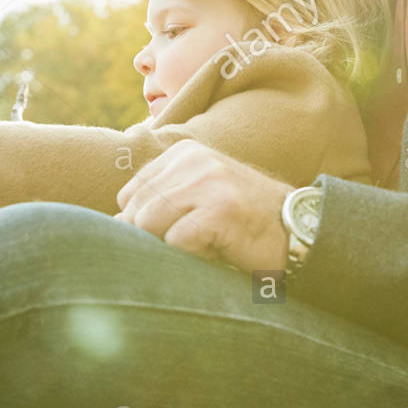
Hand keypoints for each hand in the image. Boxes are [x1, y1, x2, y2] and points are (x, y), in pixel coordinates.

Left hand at [114, 139, 291, 273]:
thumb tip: (110, 222)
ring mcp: (208, 182)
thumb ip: (160, 199)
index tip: (181, 228)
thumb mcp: (199, 195)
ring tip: (208, 241)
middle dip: (156, 237)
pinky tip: (221, 246)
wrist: (297, 229)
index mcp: (185, 152)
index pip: (130, 192)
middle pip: (136, 210)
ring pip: (149, 224)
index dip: (144, 221)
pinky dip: (194, 255)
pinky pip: (176, 241)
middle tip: (196, 240)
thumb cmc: (243, 220)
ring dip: (175, 245)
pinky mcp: (219, 209)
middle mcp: (195, 160)